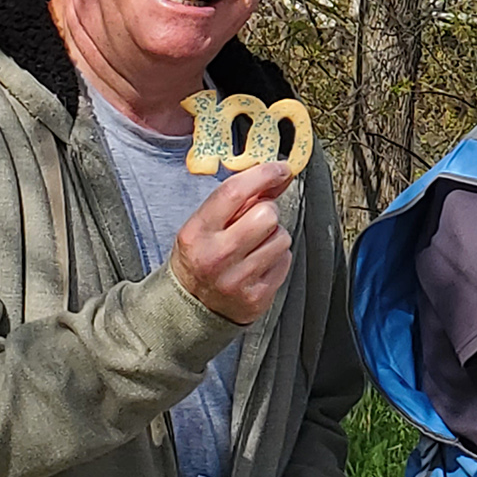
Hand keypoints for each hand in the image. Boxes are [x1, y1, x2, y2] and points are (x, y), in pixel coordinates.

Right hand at [169, 161, 294, 324]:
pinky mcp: (257, 296)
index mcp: (197, 232)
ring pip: (282, 237)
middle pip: (266, 214)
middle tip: (256, 221)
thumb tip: (277, 175)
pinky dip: (277, 258)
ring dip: (274, 237)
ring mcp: (237, 279)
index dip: (263, 174)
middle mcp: (215, 256)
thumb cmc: (202, 257)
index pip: (233, 192)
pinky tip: (259, 264)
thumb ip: (237, 200)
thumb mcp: (204, 225)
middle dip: (267, 212)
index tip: (281, 168)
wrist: (191, 307)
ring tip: (255, 246)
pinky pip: (285, 260)